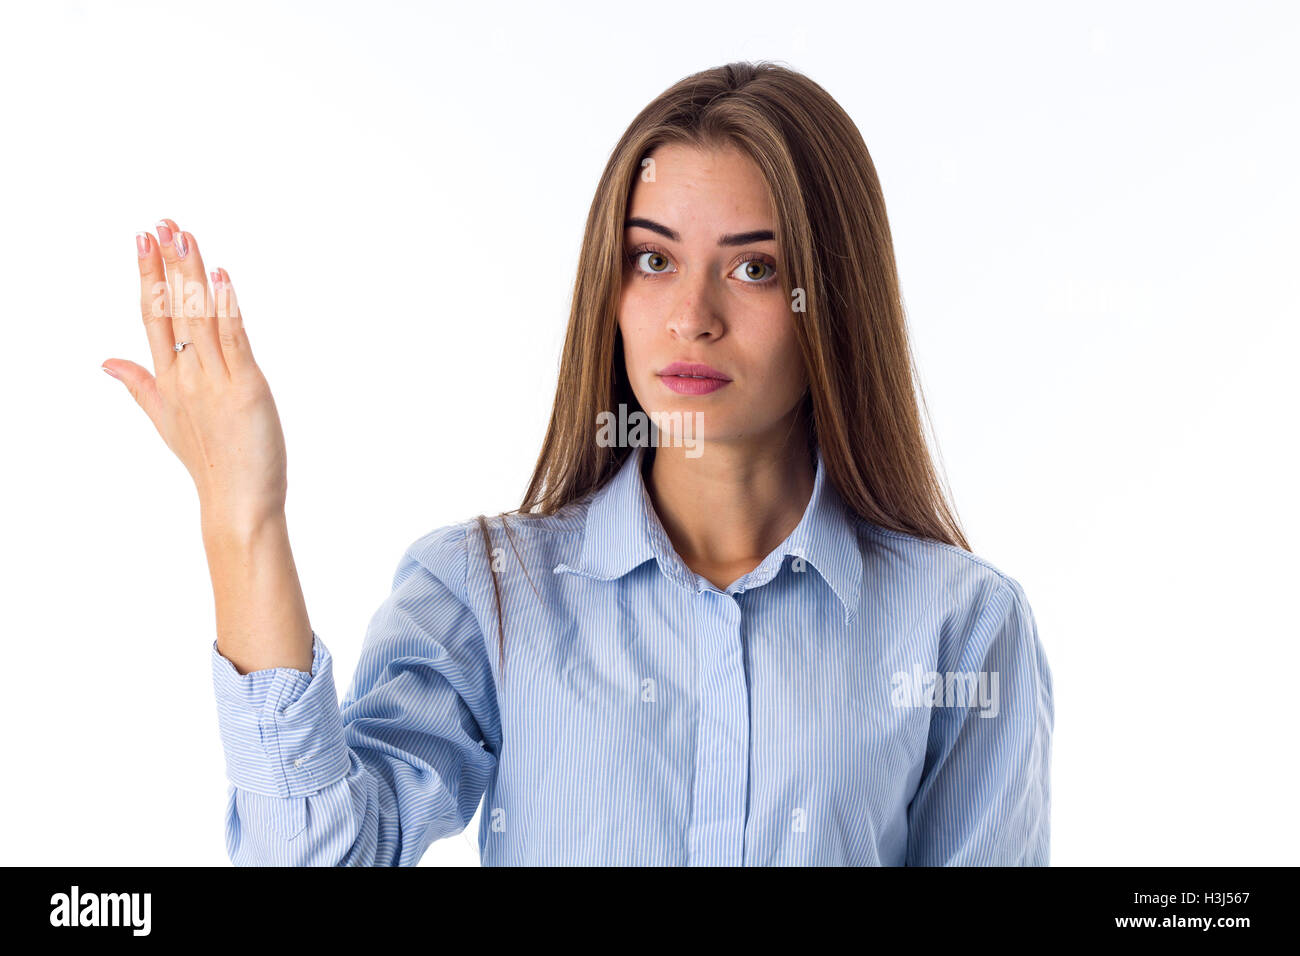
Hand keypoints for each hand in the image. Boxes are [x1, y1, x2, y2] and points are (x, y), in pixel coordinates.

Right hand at [103, 219, 288, 535]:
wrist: (238, 502)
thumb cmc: (210, 461)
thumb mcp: (165, 420)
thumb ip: (138, 385)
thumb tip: (106, 360)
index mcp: (167, 379)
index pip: (153, 316)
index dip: (148, 276)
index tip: (142, 238)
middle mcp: (186, 376)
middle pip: (174, 309)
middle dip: (169, 264)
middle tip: (164, 223)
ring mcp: (214, 381)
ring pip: (200, 318)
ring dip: (194, 275)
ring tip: (187, 237)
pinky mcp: (245, 389)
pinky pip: (234, 341)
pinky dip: (227, 309)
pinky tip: (222, 278)